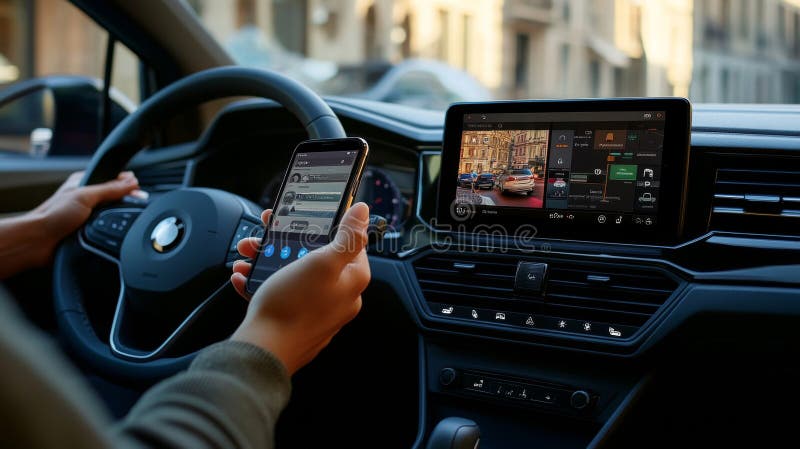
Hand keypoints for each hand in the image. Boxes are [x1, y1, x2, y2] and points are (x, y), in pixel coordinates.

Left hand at [0, 171, 139, 278]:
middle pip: (115, 195)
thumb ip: (110, 189)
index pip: (112, 178)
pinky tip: (116, 229)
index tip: (139, 190)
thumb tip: (132, 183)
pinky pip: (107, 227)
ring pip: (112, 212)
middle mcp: (85, 197)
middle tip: (139, 203)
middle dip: (127, 199)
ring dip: (119, 215)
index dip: (128, 183)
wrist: (39, 242)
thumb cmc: (53, 216)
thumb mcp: (85, 196)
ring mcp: (87, 214)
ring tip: (129, 215)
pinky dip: (113, 228)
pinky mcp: (88, 230)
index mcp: (83, 182)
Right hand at [230, 203, 370, 374]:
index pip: (350, 244)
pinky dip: (262, 282)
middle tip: (266, 235)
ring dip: (268, 260)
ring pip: (293, 274)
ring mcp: (316, 310)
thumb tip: (363, 212)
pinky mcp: (294, 321)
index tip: (305, 217)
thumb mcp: (323, 262)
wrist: (265, 351)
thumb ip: (348, 236)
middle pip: (315, 257)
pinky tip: (245, 276)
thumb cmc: (294, 308)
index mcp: (351, 281)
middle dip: (287, 242)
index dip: (327, 226)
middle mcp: (338, 297)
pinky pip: (280, 293)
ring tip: (248, 255)